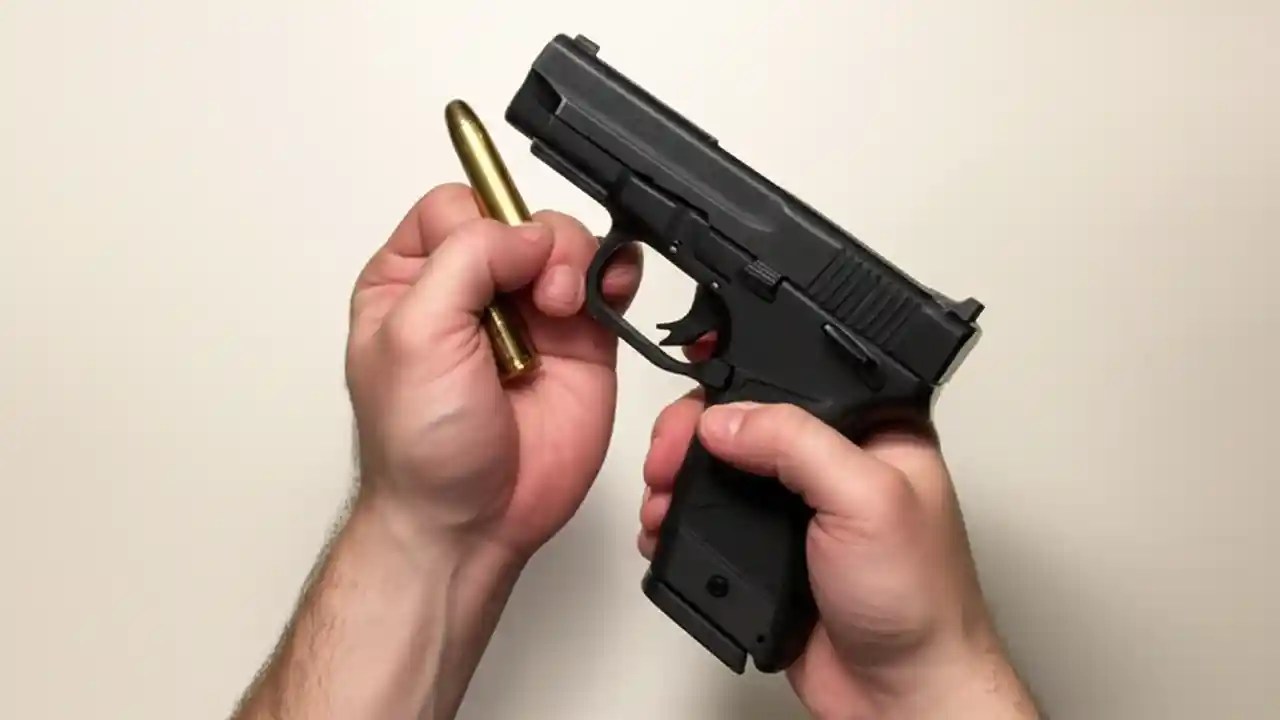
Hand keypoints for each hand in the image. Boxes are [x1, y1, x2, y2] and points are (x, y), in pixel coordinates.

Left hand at [346, 183, 640, 560]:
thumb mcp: (415, 336)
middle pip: (519, 219)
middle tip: (540, 294)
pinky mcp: (580, 343)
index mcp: (411, 280)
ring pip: (567, 245)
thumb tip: (527, 232)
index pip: (458, 208)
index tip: (496, 262)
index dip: (486, 223)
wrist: (470, 522)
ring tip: (564, 308)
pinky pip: (608, 285)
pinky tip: (604, 297)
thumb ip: (465, 261)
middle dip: (538, 244)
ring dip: (575, 263)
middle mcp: (471, 291)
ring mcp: (529, 316)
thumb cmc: (421, 447)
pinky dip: (615, 277)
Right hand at [640, 393, 1038, 718]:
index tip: (696, 374)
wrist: (900, 694)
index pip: (795, 374)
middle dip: (694, 431)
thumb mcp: (867, 499)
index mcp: (872, 428)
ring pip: (720, 467)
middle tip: (670, 455)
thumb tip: (725, 419)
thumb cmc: (920, 600)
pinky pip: (710, 518)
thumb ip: (796, 443)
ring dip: (679, 475)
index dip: (742, 369)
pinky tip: (667, 527)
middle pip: (743, 417)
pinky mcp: (767, 549)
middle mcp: (832, 461)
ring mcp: (797, 506)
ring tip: (662, 496)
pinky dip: (678, 519)